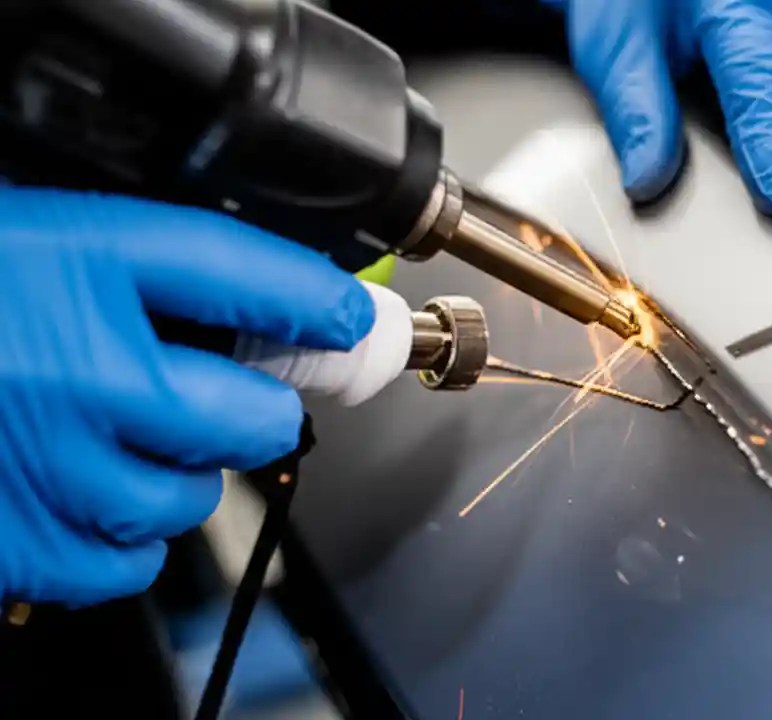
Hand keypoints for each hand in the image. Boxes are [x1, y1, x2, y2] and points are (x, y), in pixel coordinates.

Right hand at [0, 188, 373, 606]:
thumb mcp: (36, 238)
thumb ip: (136, 264)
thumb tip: (252, 293)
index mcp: (75, 260)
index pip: (245, 270)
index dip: (321, 300)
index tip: (357, 321)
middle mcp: (77, 367)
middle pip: (252, 412)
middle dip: (256, 406)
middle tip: (230, 394)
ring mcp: (51, 466)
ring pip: (194, 497)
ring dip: (181, 474)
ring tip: (120, 440)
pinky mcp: (21, 546)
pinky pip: (129, 563)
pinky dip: (122, 537)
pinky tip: (80, 492)